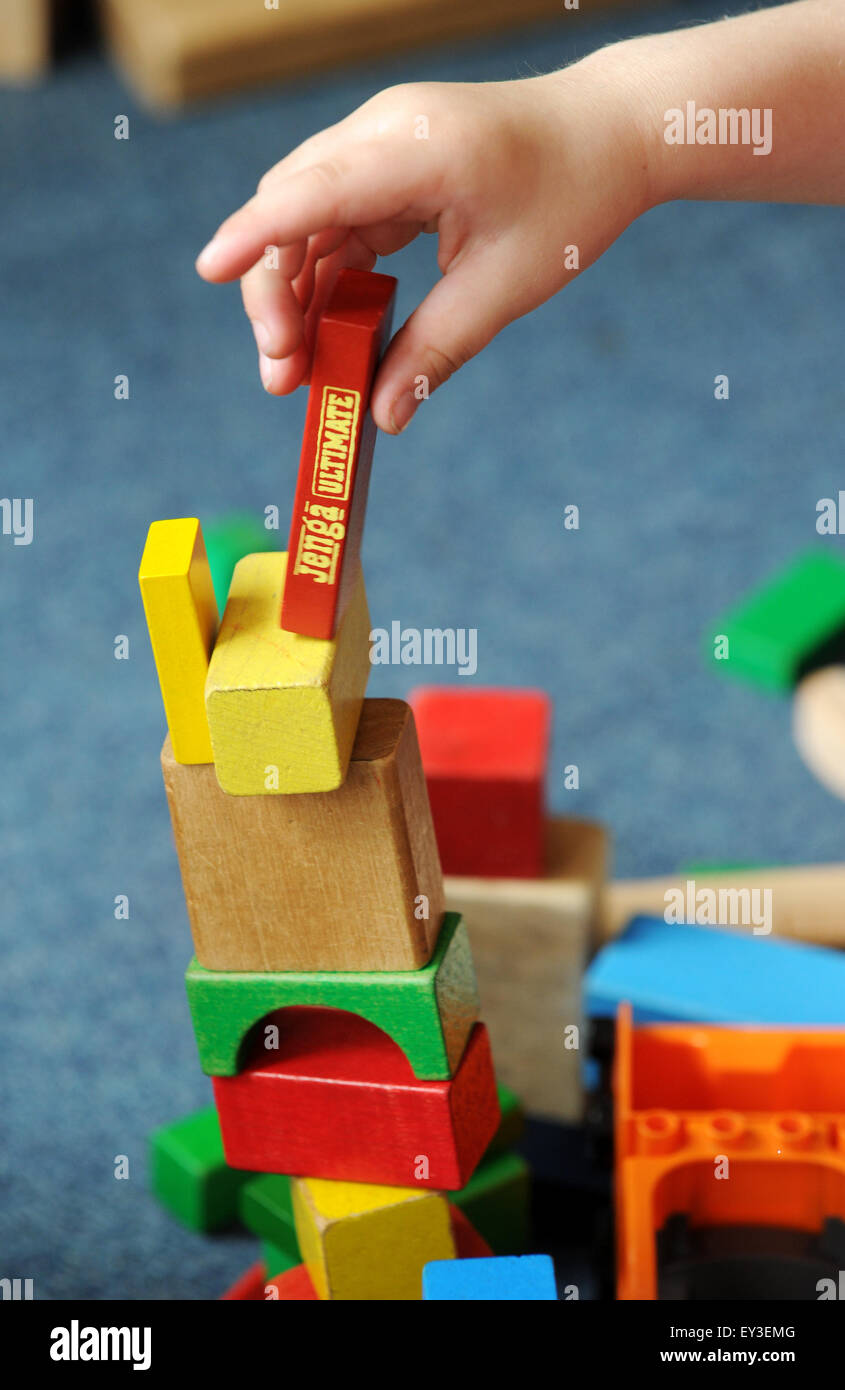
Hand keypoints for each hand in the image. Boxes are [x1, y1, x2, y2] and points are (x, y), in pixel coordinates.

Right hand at [196, 64, 650, 431]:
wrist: (609, 134)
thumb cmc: (570, 199)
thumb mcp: (505, 288)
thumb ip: (436, 351)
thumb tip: (381, 416)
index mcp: (417, 149)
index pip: (312, 190)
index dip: (255, 233)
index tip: (208, 271)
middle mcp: (383, 133)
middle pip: (290, 209)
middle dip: (274, 295)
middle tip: (283, 378)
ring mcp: (380, 143)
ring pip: (303, 220)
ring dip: (295, 295)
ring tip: (299, 370)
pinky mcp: (385, 163)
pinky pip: (333, 222)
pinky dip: (325, 277)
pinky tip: (327, 332)